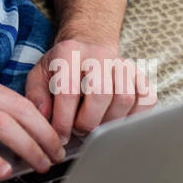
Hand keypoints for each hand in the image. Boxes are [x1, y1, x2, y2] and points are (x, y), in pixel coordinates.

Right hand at [0, 74, 67, 178]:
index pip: (20, 102)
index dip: (43, 124)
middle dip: (42, 136)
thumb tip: (20, 129)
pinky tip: (2, 171)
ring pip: (0, 124)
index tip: (56, 143)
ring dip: (25, 147)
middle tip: (55, 156)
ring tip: (37, 164)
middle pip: (17, 111)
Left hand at [24, 37, 156, 143]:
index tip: (60, 136)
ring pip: (125, 99)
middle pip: (101, 94)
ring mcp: (123, 63)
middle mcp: (99, 54)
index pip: (68, 91)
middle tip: (79, 130)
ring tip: (95, 125)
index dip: (63, 120)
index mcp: (69, 52)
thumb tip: (44, 116)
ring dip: (109, 122)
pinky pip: (145, 100)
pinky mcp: (140, 75)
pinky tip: (114, 119)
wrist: (88, 45)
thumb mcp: (40, 75)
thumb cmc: (61, 67)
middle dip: (88, 122)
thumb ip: (37, 96)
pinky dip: (131, 117)